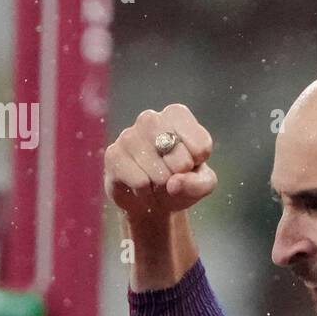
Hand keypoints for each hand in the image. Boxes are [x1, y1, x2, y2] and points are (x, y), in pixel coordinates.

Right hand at [104, 103, 217, 218]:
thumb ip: (200, 184)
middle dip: (178, 177)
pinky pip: (140, 182)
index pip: (201, 146)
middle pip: (180, 160)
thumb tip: (174, 183)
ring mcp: (128, 135)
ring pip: (160, 174)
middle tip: (170, 174)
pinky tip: (141, 185)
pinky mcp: (113, 155)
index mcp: (177, 115)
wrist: (150, 200)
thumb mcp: (203, 183)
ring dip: (161, 186)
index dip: (197, 164)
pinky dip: (145, 192)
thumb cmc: (180, 181)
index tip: (189, 163)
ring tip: (155, 181)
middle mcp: (151, 119)